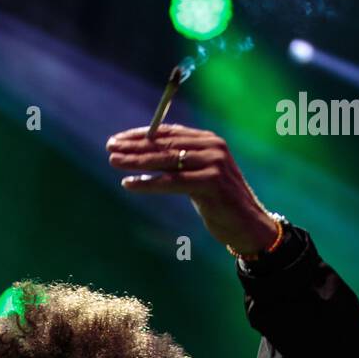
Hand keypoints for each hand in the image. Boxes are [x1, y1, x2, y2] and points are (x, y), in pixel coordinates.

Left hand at [106, 124, 278, 254]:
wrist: (248, 225)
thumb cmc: (220, 203)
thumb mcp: (199, 177)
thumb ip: (181, 164)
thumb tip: (148, 155)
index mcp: (208, 140)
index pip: (168, 132)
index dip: (141, 135)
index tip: (118, 140)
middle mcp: (212, 147)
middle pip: (165, 144)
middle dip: (134, 146)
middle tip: (110, 147)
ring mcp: (213, 163)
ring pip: (166, 160)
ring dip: (137, 161)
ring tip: (114, 162)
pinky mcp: (211, 183)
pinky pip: (172, 183)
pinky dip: (149, 183)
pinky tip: (129, 184)